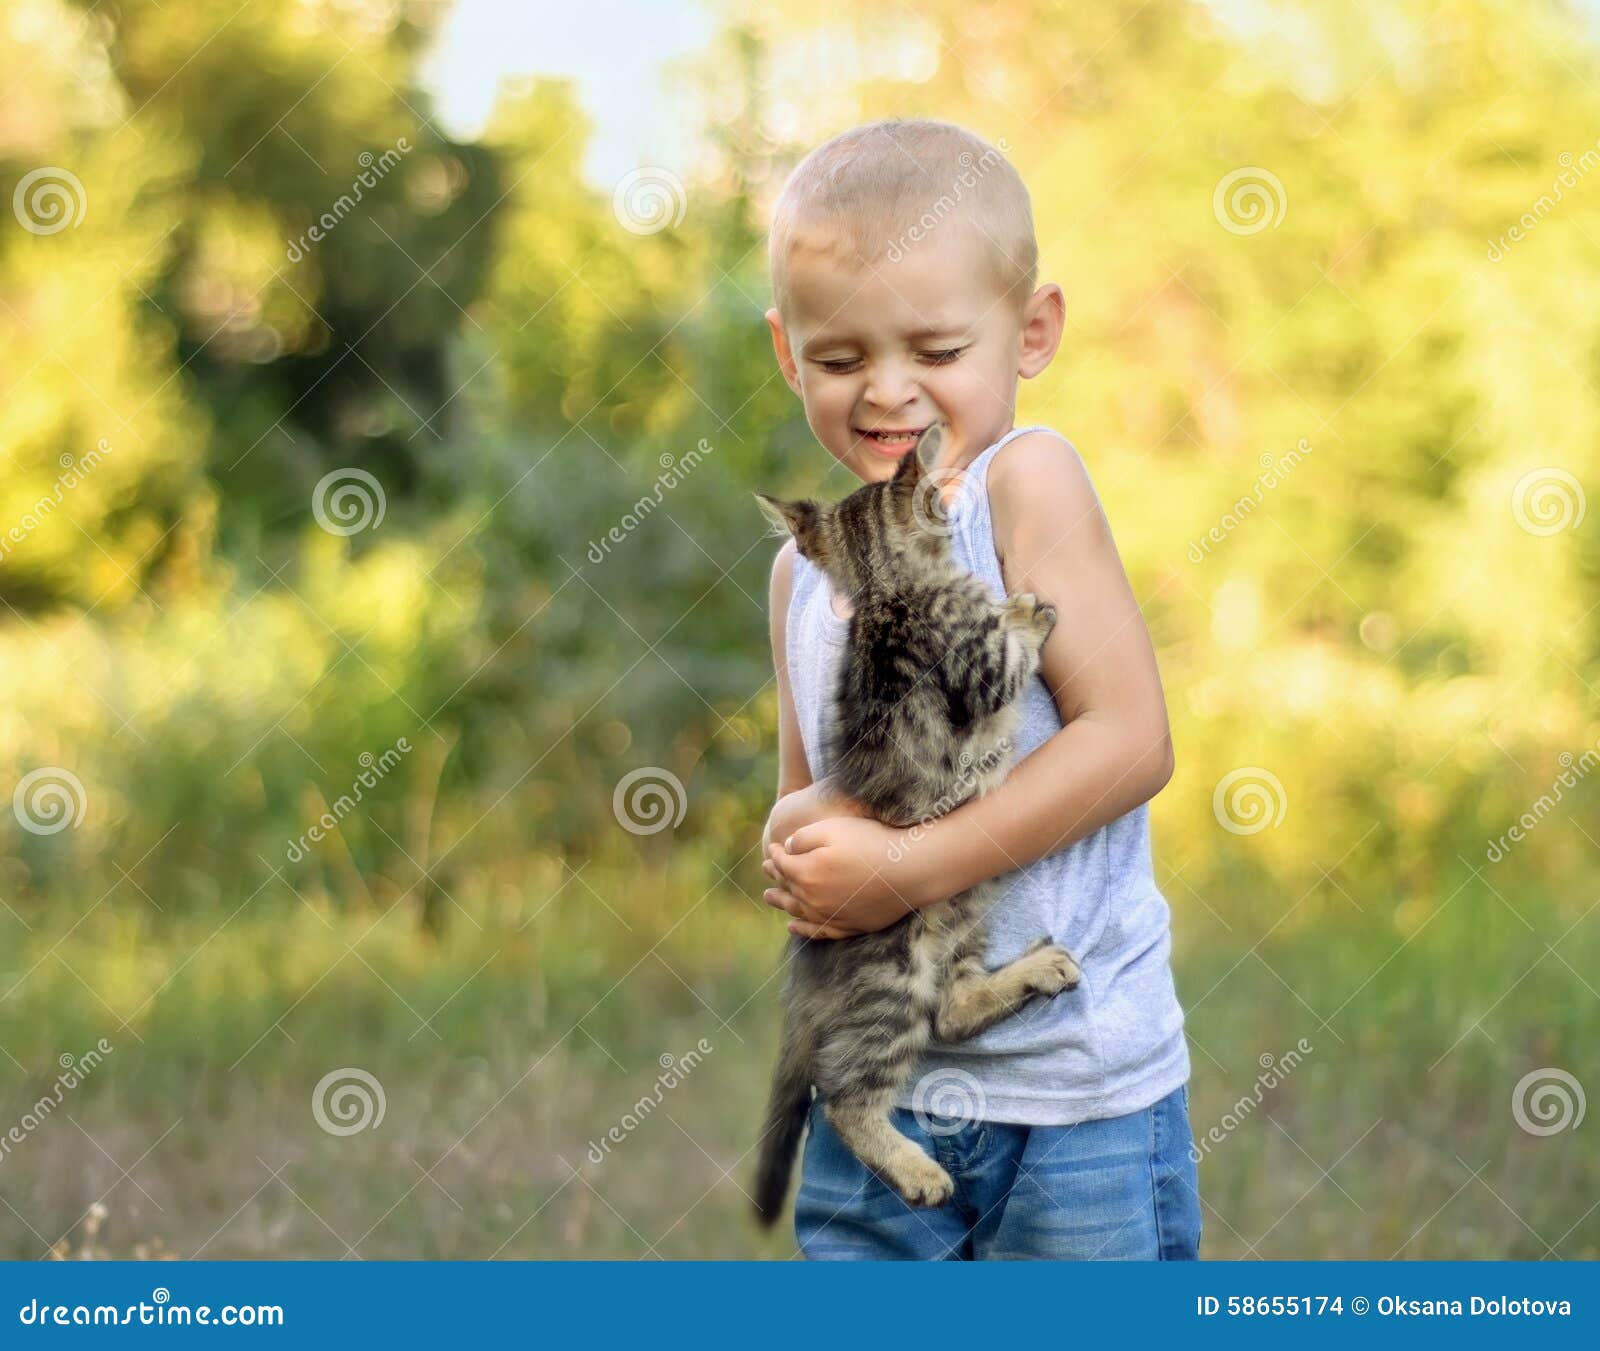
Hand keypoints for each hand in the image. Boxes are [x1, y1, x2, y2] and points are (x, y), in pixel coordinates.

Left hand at [762, 815, 924, 939]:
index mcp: (806, 873)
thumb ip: (803, 837)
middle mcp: (814, 900)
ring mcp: (831, 916)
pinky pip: (818, 932)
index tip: (772, 848)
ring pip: (798, 912)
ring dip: (781, 903)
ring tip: (769, 897)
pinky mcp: (849, 926)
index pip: (782, 864)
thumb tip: (785, 847)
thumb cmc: (872, 843)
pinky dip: (803, 930)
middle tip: (765, 870)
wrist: (909, 870)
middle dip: (775, 877)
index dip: (775, 855)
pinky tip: (794, 927)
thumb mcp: (833, 828)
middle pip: (787, 888)